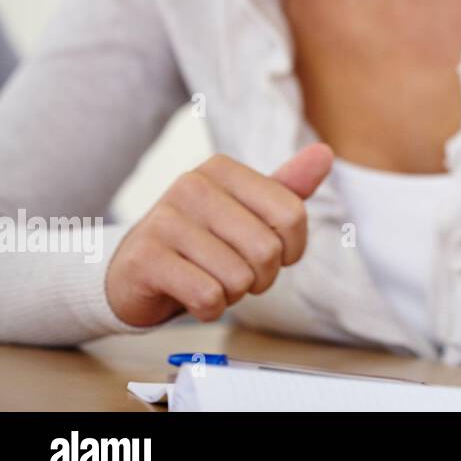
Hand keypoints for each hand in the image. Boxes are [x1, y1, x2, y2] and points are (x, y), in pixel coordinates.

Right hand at [105, 144, 333, 327]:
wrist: (135, 274)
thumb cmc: (204, 242)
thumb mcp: (247, 212)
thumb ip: (287, 188)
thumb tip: (325, 152)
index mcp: (222, 168)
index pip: (292, 214)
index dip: (292, 249)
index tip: (275, 255)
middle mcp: (192, 184)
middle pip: (267, 249)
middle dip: (262, 277)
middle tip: (239, 275)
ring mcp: (164, 219)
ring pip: (238, 277)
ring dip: (234, 294)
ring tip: (212, 281)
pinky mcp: (146, 258)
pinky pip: (208, 296)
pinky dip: (210, 308)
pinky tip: (193, 297)